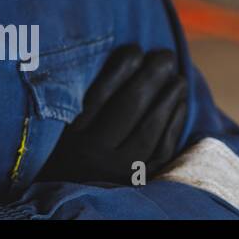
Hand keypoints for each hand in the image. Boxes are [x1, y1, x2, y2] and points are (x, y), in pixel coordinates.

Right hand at [38, 45, 187, 184]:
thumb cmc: (62, 144)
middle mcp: (92, 153)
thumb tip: (116, 57)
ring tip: (178, 77)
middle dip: (150, 78)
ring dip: (168, 99)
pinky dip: (174, 123)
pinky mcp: (139, 179)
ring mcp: (118, 170)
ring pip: (149, 129)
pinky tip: (179, 103)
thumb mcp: (59, 121)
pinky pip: (163, 149)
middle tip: (164, 55)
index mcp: (67, 133)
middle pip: (128, 109)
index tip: (134, 49)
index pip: (98, 94)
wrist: (72, 189)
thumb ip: (78, 93)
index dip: (120, 68)